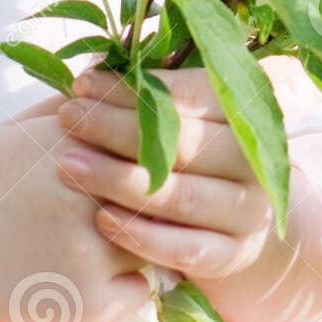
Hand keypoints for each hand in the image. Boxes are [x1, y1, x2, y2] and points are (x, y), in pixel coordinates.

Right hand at [0, 98, 154, 321]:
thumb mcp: (22, 130)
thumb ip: (74, 105)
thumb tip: (120, 74)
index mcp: (74, 140)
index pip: (149, 135)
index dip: (153, 150)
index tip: (142, 161)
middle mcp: (87, 190)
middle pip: (159, 185)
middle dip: (155, 192)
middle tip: (139, 199)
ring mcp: (91, 247)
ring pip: (156, 236)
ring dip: (144, 236)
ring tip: (111, 234)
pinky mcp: (89, 300)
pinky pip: (140, 286)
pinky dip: (125, 281)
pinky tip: (92, 271)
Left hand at [55, 66, 278, 281]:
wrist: (235, 224)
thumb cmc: (196, 156)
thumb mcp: (186, 119)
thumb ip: (154, 97)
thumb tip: (98, 65)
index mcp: (247, 115)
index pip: (188, 95)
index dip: (132, 89)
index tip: (82, 82)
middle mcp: (253, 162)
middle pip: (181, 143)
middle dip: (116, 127)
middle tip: (68, 117)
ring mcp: (248, 213)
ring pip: (179, 196)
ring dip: (118, 179)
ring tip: (68, 165)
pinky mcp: (232, 257)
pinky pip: (183, 248)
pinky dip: (140, 234)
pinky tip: (100, 219)